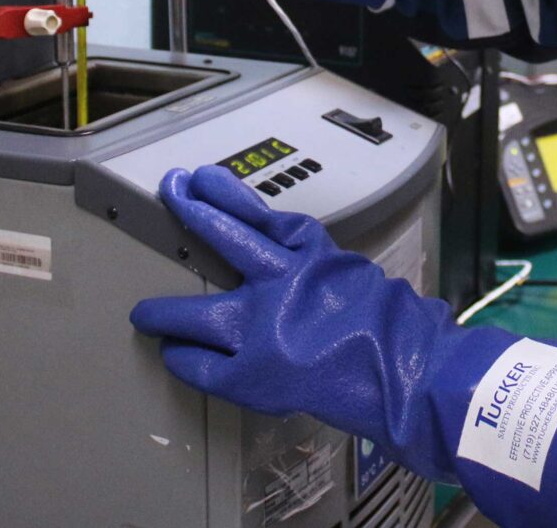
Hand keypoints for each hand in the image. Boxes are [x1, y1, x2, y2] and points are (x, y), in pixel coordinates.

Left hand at [131, 167, 556, 526]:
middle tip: (171, 195)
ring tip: (144, 312)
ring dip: (164, 311)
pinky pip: (202, 364)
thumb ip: (320, 271)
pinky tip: (172, 354)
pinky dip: (185, 358)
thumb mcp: (357, 278)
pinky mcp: (253, 373)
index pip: (259, 214)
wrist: (412, 376)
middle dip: (193, 211)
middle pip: (224, 236)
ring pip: (196, 313)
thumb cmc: (398, 331)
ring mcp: (262, 329)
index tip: (203, 181)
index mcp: (313, 257)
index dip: (226, 195)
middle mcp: (283, 284)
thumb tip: (288, 268)